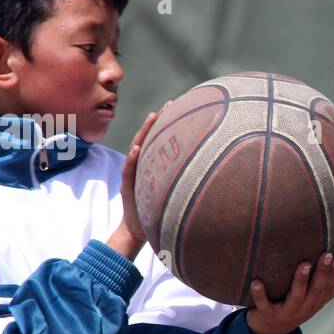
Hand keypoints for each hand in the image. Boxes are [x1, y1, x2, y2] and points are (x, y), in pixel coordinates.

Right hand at [108, 103, 166, 259]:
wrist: (137, 229)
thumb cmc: (156, 211)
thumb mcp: (170, 191)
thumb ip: (179, 179)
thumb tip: (207, 171)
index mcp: (150, 164)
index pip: (158, 139)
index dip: (167, 123)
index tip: (179, 107)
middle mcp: (141, 165)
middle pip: (148, 137)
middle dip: (158, 120)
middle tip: (170, 104)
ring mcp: (133, 173)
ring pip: (137, 148)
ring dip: (144, 132)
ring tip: (153, 117)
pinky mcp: (127, 186)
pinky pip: (129, 170)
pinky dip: (132, 158)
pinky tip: (137, 148)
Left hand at [246, 252, 333, 333]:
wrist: (269, 333)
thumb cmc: (291, 310)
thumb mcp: (311, 303)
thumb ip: (326, 291)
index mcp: (314, 303)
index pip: (327, 287)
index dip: (333, 273)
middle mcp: (303, 308)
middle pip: (316, 290)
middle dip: (322, 272)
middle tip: (327, 255)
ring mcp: (286, 312)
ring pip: (296, 297)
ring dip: (301, 281)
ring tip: (305, 264)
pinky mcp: (267, 315)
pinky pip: (264, 304)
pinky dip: (259, 294)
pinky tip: (256, 282)